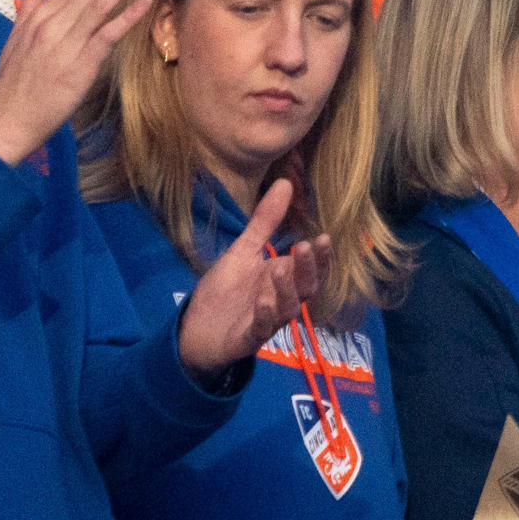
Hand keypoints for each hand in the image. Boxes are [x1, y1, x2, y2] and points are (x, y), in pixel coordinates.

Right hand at [0, 0, 159, 164]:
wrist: (6, 121)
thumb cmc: (13, 83)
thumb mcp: (16, 37)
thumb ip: (30, 3)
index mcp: (41, 15)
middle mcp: (54, 23)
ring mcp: (68, 43)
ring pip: (102, 2)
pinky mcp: (80, 66)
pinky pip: (107, 36)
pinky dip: (127, 16)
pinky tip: (146, 1)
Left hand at [177, 176, 339, 373]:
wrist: (195, 327)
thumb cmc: (224, 289)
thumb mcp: (243, 251)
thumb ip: (265, 222)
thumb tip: (285, 181)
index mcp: (283, 278)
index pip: (311, 268)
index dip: (321, 256)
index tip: (323, 236)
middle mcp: (281, 300)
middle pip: (306, 287)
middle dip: (308, 269)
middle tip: (302, 247)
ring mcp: (266, 321)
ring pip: (288, 310)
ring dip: (286, 290)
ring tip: (279, 270)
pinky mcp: (248, 339)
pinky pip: (261, 330)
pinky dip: (265, 316)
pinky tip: (263, 301)